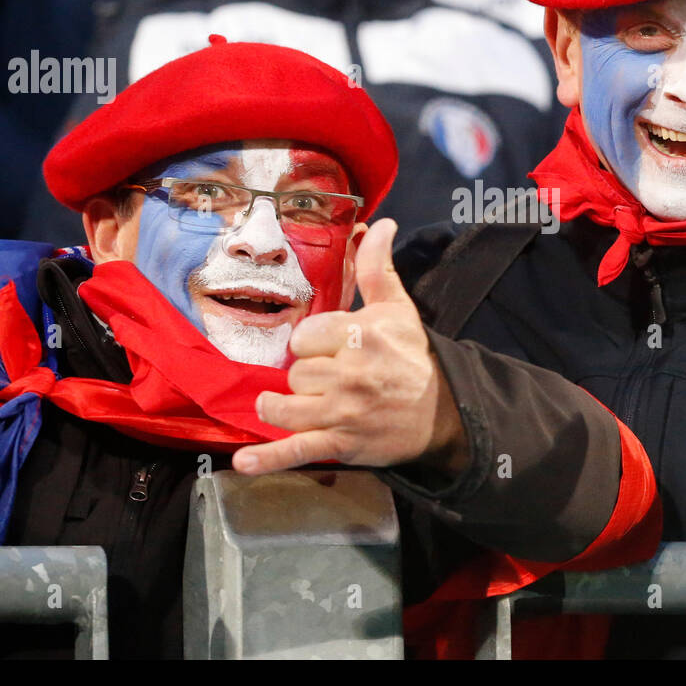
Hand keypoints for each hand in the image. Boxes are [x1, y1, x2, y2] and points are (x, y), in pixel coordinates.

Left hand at [233, 219, 467, 474]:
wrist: (442, 412)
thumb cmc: (413, 357)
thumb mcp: (398, 308)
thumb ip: (377, 266)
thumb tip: (379, 223)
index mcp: (360, 336)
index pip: (304, 337)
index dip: (312, 343)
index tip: (328, 349)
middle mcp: (349, 374)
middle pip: (295, 372)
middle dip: (305, 376)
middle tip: (327, 379)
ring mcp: (343, 412)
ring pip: (286, 406)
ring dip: (281, 407)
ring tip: (285, 404)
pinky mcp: (341, 445)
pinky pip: (297, 450)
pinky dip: (268, 459)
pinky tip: (243, 462)